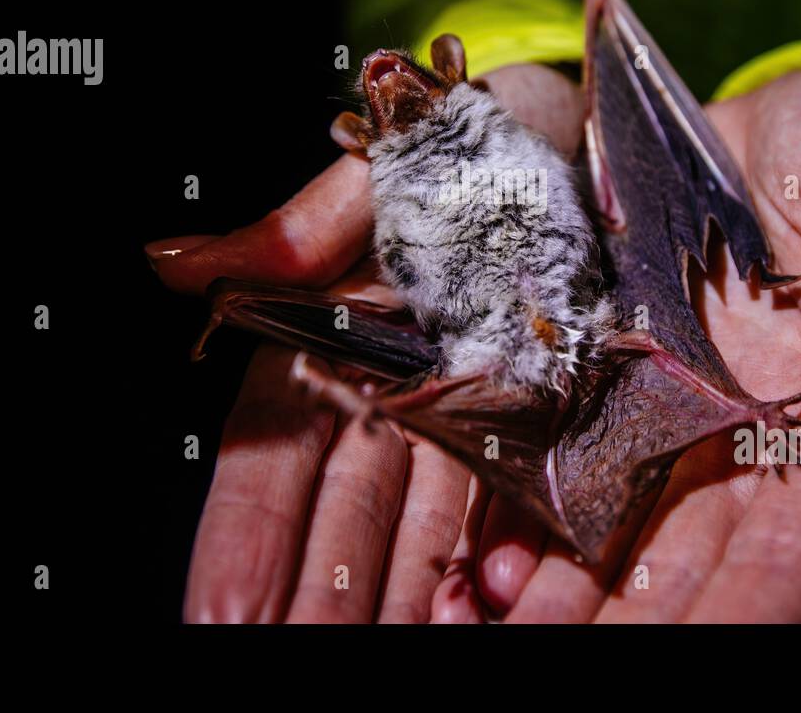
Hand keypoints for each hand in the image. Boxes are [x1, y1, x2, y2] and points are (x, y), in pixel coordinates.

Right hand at [145, 66, 584, 621]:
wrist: (624, 141)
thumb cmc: (501, 147)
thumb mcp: (396, 170)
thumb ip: (302, 227)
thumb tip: (176, 262)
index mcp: (348, 335)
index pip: (279, 454)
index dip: (250, 536)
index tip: (226, 613)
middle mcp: (409, 392)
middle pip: (350, 518)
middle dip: (319, 597)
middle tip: (292, 659)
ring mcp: (487, 422)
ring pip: (428, 535)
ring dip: (400, 603)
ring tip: (383, 655)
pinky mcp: (564, 434)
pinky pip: (525, 514)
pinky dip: (504, 565)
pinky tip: (496, 607)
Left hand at [446, 62, 800, 621]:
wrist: (769, 105)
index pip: (795, 549)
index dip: (752, 610)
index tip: (709, 651)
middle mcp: (735, 437)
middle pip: (685, 556)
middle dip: (631, 620)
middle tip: (551, 660)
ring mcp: (658, 404)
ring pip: (611, 522)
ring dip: (560, 590)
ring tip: (500, 626)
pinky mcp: (595, 363)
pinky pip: (553, 446)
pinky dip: (515, 507)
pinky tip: (479, 553)